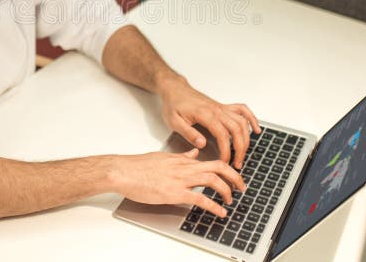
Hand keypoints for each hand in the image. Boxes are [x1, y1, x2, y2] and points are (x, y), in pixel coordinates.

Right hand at [110, 148, 244, 216]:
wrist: (124, 171)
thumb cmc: (138, 166)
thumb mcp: (163, 156)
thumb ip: (181, 156)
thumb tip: (194, 153)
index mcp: (182, 159)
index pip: (211, 160)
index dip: (226, 168)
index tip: (233, 177)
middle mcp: (185, 167)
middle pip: (218, 167)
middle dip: (234, 177)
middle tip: (242, 187)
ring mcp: (180, 179)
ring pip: (212, 179)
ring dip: (226, 190)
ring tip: (232, 199)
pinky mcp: (174, 192)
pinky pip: (199, 198)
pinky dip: (213, 205)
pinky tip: (220, 212)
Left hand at [157, 74, 260, 168]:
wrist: (175, 89)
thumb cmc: (174, 104)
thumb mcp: (174, 121)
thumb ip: (188, 133)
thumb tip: (202, 144)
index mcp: (205, 114)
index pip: (222, 134)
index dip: (226, 150)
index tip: (225, 161)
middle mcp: (217, 110)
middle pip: (236, 129)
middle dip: (240, 148)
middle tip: (237, 163)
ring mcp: (221, 107)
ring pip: (242, 122)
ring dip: (246, 138)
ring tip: (243, 153)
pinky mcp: (223, 107)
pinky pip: (242, 110)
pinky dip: (252, 119)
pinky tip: (256, 129)